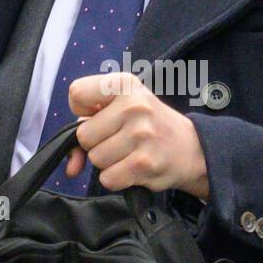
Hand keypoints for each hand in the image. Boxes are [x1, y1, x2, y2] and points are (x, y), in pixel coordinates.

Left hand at [64, 72, 208, 198]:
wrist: (193, 148)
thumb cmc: (149, 126)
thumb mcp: (122, 111)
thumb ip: (88, 129)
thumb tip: (70, 167)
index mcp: (124, 84)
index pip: (77, 93)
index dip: (80, 111)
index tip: (98, 115)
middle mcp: (134, 105)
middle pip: (84, 135)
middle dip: (96, 144)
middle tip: (119, 139)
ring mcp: (141, 134)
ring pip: (96, 159)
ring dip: (108, 163)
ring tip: (129, 153)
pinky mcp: (145, 163)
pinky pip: (108, 179)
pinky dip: (117, 178)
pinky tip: (134, 167)